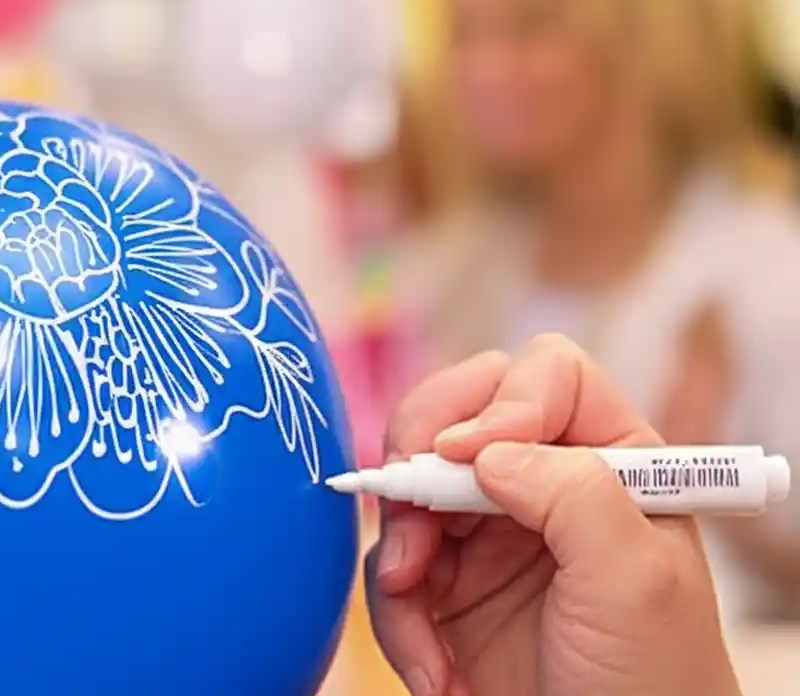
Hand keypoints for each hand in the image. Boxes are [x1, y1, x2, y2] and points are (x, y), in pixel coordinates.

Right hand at [367, 334, 739, 695]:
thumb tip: (485, 451)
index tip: (463, 457)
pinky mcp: (446, 584)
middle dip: (419, 465)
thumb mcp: (635, 578)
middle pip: (455, 413)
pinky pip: (390, 566)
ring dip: (399, 554)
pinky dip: (396, 617)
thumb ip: (573, 491)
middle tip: (411, 520)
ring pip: (406, 490)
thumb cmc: (652, 682)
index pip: (543, 375)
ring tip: (416, 612)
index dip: (498, 402)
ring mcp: (488, 531)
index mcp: (610, 460)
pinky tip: (435, 670)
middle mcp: (544, 482)